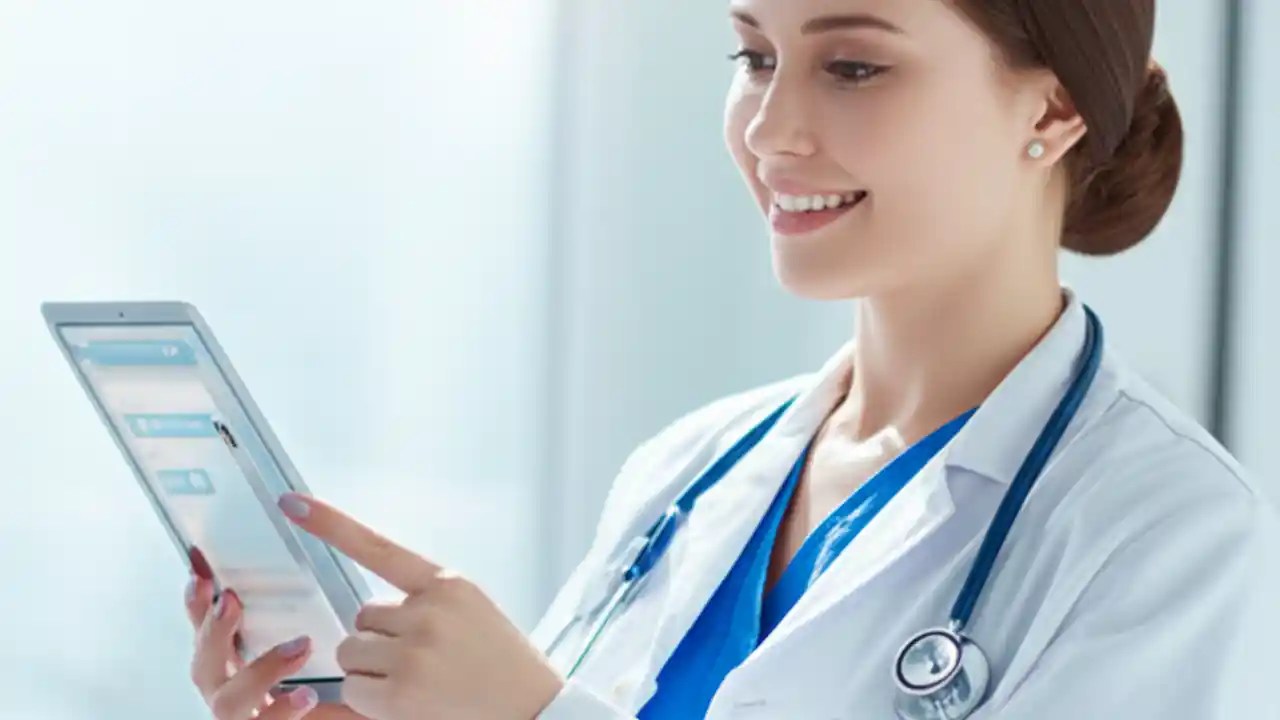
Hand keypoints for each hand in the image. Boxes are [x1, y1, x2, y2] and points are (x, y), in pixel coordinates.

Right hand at [183, 547, 366, 719]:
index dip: (196, 603)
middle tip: (231, 601)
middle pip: (204, 666)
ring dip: (259, 671)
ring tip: (300, 646)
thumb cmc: (320, 687)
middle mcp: (229, 693)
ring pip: (228, 703)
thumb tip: (295, 552)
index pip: (205, 630)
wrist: (329, 715)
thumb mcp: (307, 643)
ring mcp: (242, 719)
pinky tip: (306, 695)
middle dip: (213, 631)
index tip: (199, 572)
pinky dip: (282, 711)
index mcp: (233, 666)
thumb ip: (295, 613)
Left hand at [276, 492, 565, 719]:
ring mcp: (414, 650)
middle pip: (361, 617)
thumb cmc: (501, 668)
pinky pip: (351, 687)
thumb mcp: (471, 617)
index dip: (332, 524)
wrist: (535, 712)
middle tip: (422, 663)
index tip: (293, 503)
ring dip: (370, 670)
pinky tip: (406, 703)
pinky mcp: (400, 691)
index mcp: (449, 585)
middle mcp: (430, 611)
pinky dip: (367, 700)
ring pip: (351, 651)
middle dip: (378, 641)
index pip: (380, 547)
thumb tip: (362, 614)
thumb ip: (423, 605)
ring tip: (418, 683)